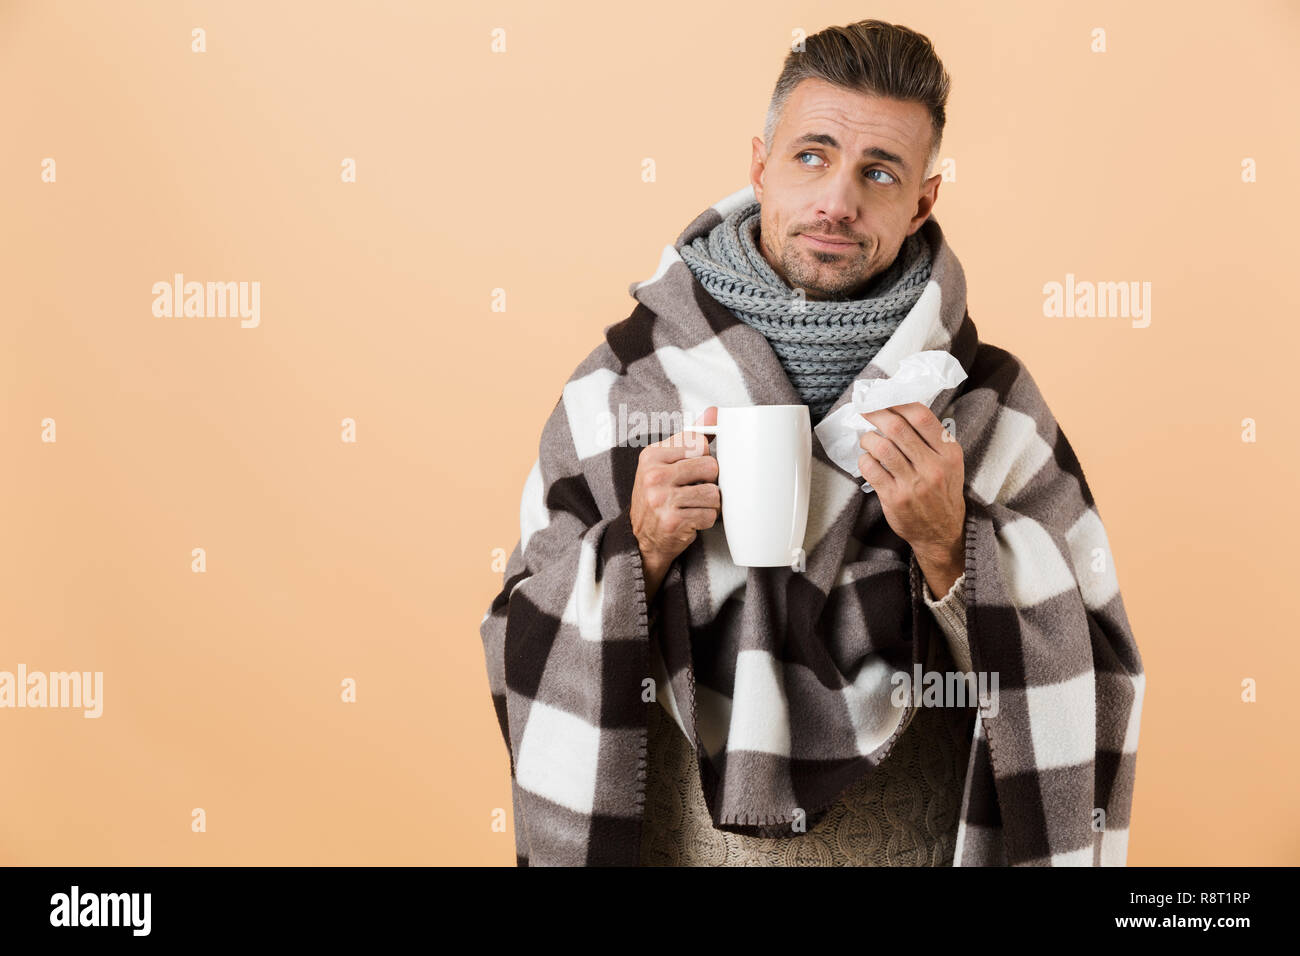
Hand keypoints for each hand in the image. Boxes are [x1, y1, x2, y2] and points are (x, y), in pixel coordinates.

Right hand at [630, 407, 720, 599]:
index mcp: (652, 455)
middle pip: (711, 467)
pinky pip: (710, 515)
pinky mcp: (672, 521)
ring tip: (694, 506)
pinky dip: (706, 520)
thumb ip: (690, 437)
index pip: (700, 443)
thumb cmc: (659, 495)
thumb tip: (715, 412)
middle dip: (710, 481)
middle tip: (697, 489)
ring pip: (714, 493)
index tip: (694, 469)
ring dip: (710, 503)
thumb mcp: (666, 462)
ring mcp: (661, 499)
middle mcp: (653, 475)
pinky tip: (691, 520)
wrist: (641, 538)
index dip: (705, 457)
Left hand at [858, 402, 965, 594]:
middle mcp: (933, 467)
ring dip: (868, 438)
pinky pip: (871, 469)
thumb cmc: (942, 491)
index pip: (921, 416)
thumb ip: (932, 438)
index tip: (884, 398)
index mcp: (948, 453)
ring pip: (881, 447)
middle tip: (867, 411)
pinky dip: (864, 459)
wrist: (942, 531)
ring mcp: (913, 484)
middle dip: (876, 414)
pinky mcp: (894, 498)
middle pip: (897, 428)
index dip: (897, 403)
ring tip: (867, 439)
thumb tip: (900, 410)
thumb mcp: (950, 462)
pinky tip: (868, 459)